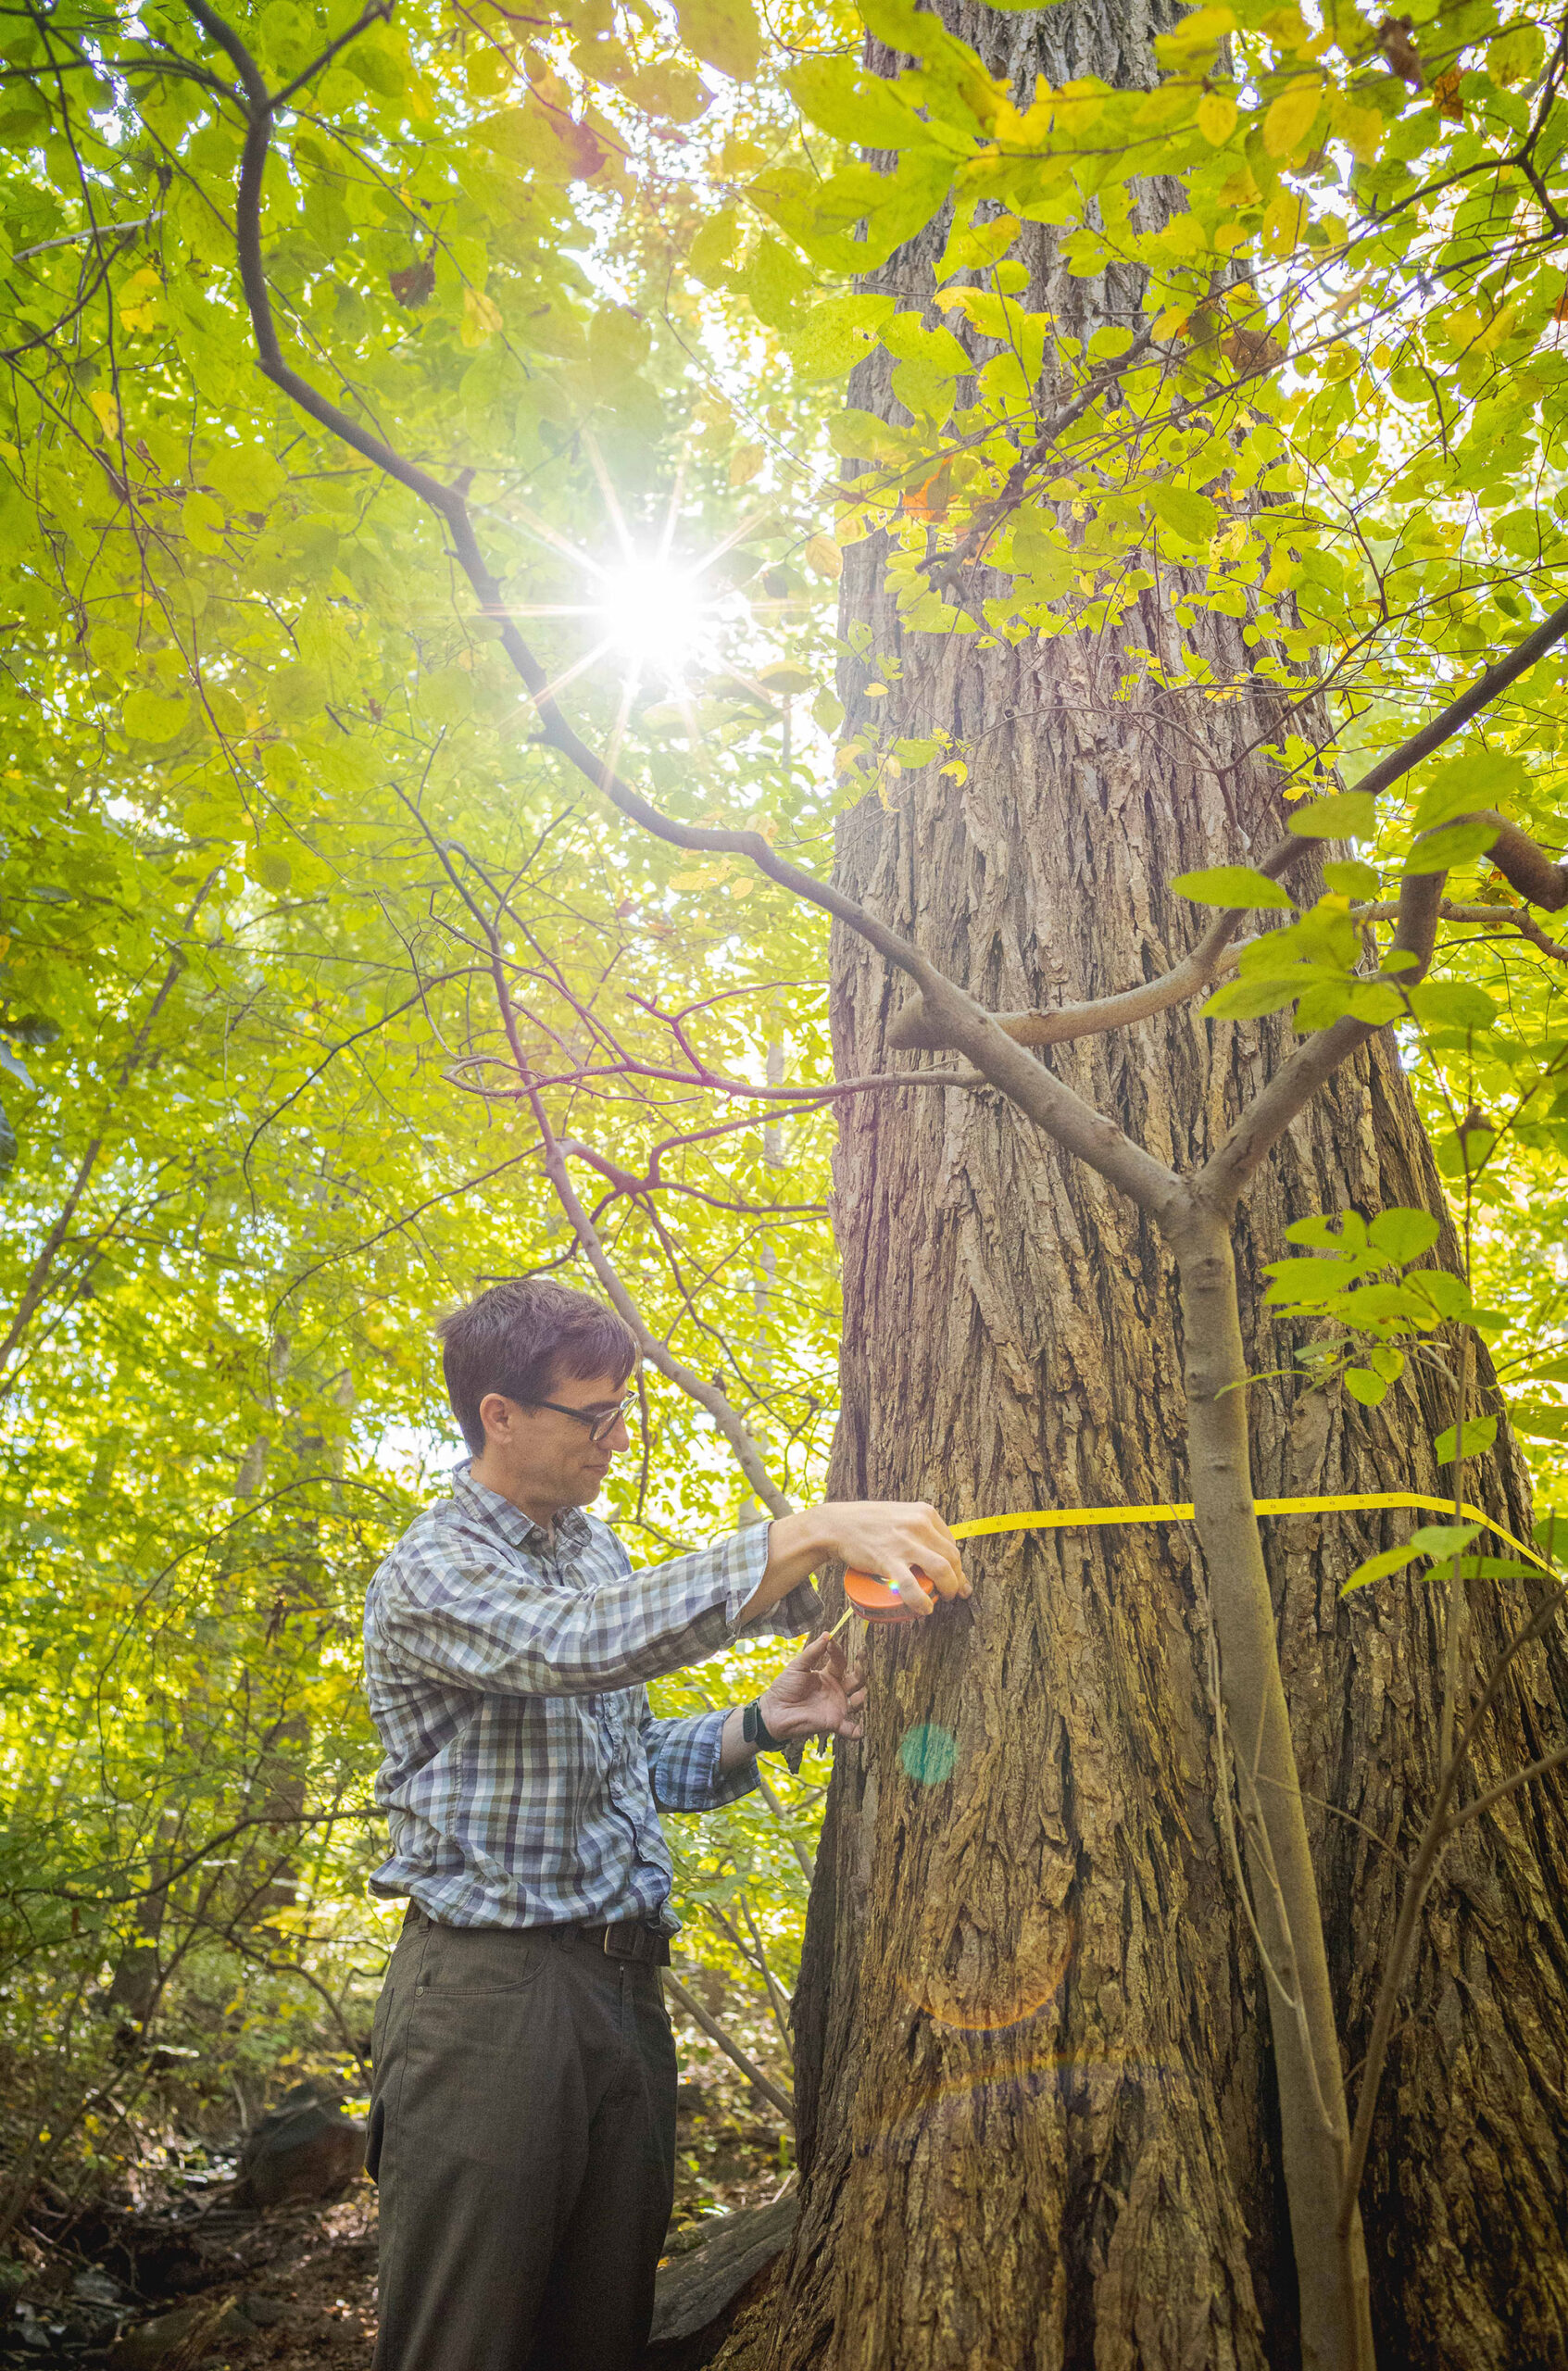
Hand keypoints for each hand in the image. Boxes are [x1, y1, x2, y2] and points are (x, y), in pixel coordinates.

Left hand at [757, 1632, 868, 1742]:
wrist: (774, 1710)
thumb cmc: (784, 1687)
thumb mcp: (797, 1666)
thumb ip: (812, 1652)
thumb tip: (827, 1633)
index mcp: (828, 1675)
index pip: (840, 1661)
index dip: (837, 1651)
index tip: (831, 1642)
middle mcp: (836, 1690)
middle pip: (856, 1679)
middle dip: (861, 1670)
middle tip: (860, 1661)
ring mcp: (836, 1706)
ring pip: (857, 1701)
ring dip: (861, 1697)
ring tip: (857, 1694)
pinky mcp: (832, 1722)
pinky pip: (848, 1728)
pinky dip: (855, 1731)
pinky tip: (859, 1731)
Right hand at [812, 1499, 967, 1618]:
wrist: (836, 1525)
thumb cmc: (868, 1522)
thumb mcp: (901, 1515)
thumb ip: (918, 1525)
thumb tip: (934, 1549)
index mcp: (925, 1513)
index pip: (951, 1543)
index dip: (956, 1565)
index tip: (954, 1577)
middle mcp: (919, 1524)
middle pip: (952, 1557)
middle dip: (956, 1579)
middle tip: (951, 1592)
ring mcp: (904, 1542)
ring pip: (942, 1570)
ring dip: (948, 1589)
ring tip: (943, 1599)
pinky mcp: (888, 1559)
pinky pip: (912, 1585)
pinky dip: (922, 1601)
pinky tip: (924, 1609)